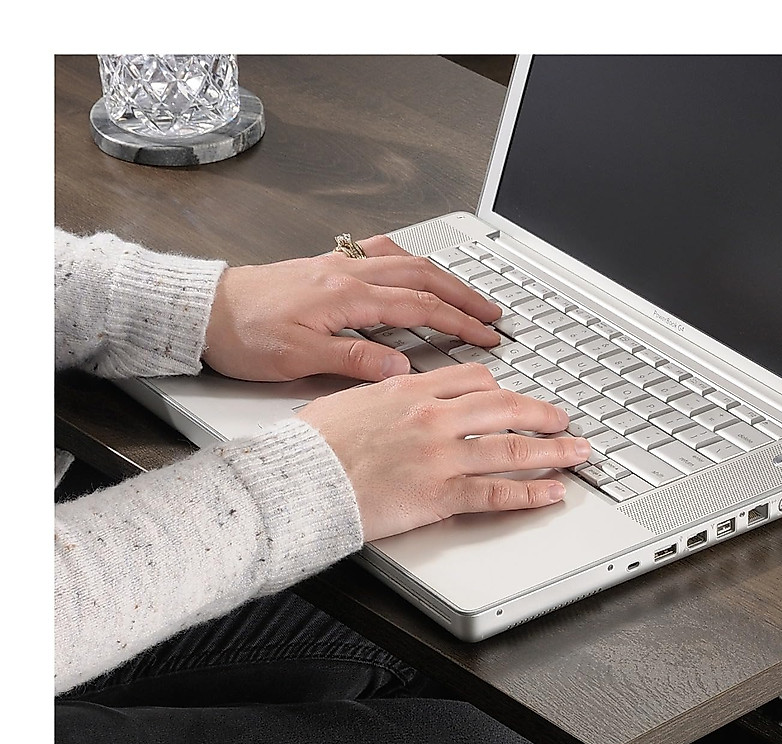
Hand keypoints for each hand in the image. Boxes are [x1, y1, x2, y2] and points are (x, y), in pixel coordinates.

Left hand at [202, 235, 500, 382]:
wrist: (203, 311)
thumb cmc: (243, 335)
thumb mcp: (299, 358)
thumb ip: (355, 360)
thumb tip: (401, 366)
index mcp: (346, 295)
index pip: (419, 306)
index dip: (458, 322)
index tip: (486, 337)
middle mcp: (346, 272)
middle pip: (422, 276)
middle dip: (463, 295)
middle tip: (493, 314)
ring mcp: (336, 265)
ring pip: (404, 261)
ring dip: (441, 276)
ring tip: (465, 294)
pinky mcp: (324, 267)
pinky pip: (379, 254)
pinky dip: (407, 262)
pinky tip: (412, 271)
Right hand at [298, 363, 591, 541]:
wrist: (299, 479)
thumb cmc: (312, 447)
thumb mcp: (350, 402)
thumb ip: (384, 397)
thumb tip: (397, 395)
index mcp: (410, 392)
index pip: (472, 381)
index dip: (502, 389)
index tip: (514, 396)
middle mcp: (433, 418)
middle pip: (504, 408)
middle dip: (541, 413)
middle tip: (562, 418)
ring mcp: (441, 456)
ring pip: (512, 447)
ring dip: (552, 449)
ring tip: (576, 451)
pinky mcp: (441, 494)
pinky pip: (497, 492)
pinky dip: (531, 493)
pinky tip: (552, 491)